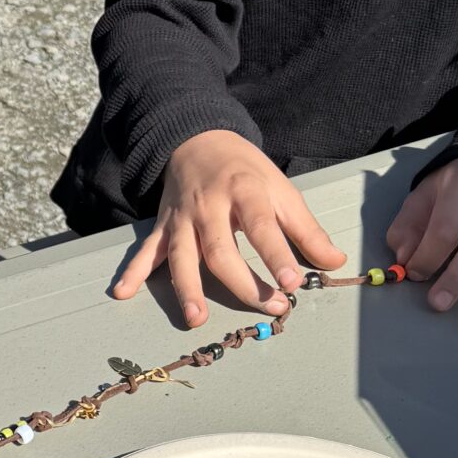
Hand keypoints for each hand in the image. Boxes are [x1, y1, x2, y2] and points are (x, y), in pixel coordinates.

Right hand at [111, 129, 345, 325]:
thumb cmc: (246, 170)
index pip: (260, 225)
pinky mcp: (163, 225)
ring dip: (186, 288)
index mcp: (244, 189)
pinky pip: (146, 250)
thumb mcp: (281, 189)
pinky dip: (133, 271)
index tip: (293, 282)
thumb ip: (306, 229)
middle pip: (220, 249)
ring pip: (181, 256)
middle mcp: (209, 204)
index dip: (277, 255)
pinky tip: (122, 292)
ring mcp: (182, 217)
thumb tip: (334, 263)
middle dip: (244, 284)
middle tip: (270, 307)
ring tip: (196, 319)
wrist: (198, 138)